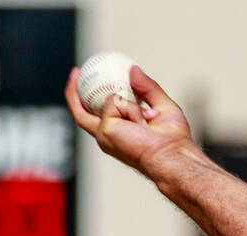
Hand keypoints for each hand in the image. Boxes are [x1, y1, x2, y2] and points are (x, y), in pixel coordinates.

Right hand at [65, 64, 194, 175]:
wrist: (173, 155)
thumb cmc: (173, 141)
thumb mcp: (162, 107)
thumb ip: (148, 88)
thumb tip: (133, 69)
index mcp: (117, 133)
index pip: (94, 116)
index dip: (85, 98)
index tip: (86, 77)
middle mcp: (107, 136)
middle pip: (80, 112)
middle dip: (73, 91)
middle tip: (78, 71)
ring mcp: (103, 134)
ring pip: (108, 101)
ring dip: (132, 105)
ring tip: (150, 118)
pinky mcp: (105, 130)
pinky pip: (116, 103)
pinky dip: (132, 108)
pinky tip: (143, 123)